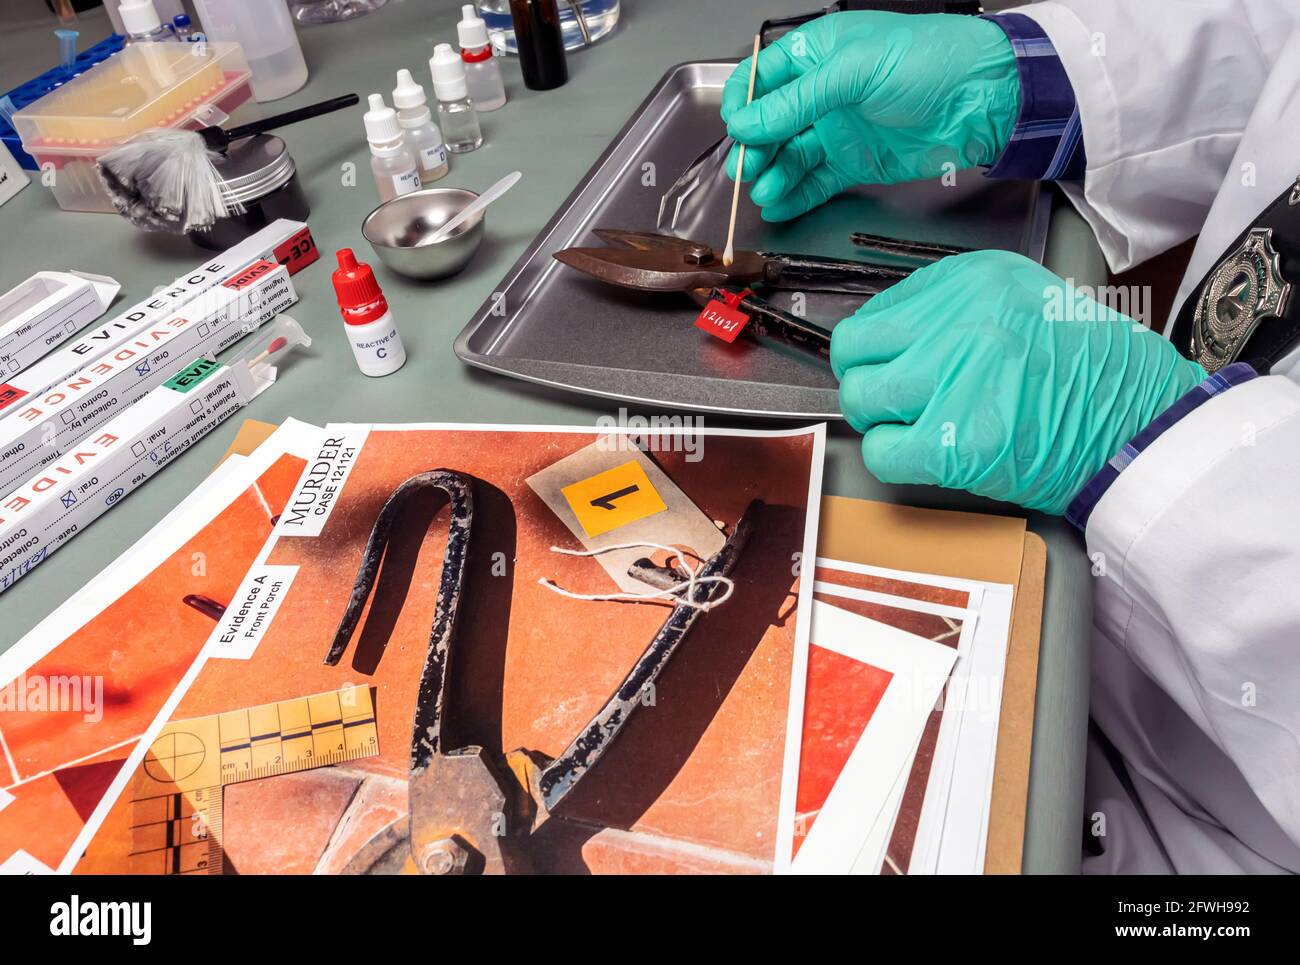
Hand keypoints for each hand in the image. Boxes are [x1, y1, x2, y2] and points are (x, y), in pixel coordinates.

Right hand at [720, 11, 1019, 220]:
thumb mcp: (852, 72)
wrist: (982, 98)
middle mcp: (823, 91)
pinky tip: (779, 205)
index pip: (762, 77)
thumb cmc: (927, 62)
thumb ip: (796, 102)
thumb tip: (747, 125)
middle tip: (745, 169)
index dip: (744, 103)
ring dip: (773, 174)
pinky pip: (816, 181)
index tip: (737, 129)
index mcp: (817, 53)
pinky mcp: (855, 162)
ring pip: (791, 156)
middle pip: (771, 123)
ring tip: (765, 192)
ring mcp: (838, 128)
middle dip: (755, 147)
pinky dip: (796, 195)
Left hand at [831, 251, 1207, 514]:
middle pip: (854, 351)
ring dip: (882, 419)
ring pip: (861, 397)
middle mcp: (958, 321)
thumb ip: (952, 310)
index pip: (878, 312)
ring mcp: (954, 379)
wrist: (1145, 422)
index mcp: (972, 279)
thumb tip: (885, 340)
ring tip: (923, 426)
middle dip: (871, 380)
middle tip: (902, 402)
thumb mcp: (1022, 301)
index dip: (882, 349)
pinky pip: (881, 451)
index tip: (899, 367)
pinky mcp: (954, 442)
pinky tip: (930, 454)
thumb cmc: (1088, 371)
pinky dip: (894, 458)